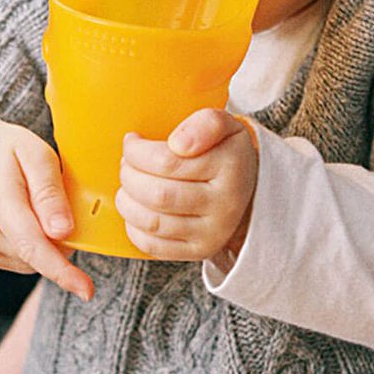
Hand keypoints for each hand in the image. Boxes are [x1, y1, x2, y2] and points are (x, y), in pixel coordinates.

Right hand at [0, 118, 92, 300]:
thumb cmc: (9, 153)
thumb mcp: (36, 155)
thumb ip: (50, 193)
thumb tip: (64, 232)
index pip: (32, 243)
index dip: (60, 270)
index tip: (85, 289)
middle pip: (35, 255)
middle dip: (63, 245)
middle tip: (66, 210)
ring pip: (33, 260)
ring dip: (50, 242)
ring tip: (39, 204)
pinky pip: (25, 260)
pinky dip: (37, 245)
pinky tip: (31, 218)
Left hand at [116, 109, 256, 261]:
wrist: (247, 189)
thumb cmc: (225, 153)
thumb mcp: (224, 126)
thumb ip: (206, 123)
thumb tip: (177, 144)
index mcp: (231, 166)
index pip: (168, 162)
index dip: (138, 152)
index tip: (132, 142)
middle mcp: (226, 203)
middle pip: (158, 195)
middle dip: (130, 177)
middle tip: (126, 164)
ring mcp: (213, 232)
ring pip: (153, 222)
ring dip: (127, 202)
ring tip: (127, 185)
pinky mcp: (199, 250)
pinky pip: (154, 245)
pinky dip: (134, 227)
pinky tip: (136, 208)